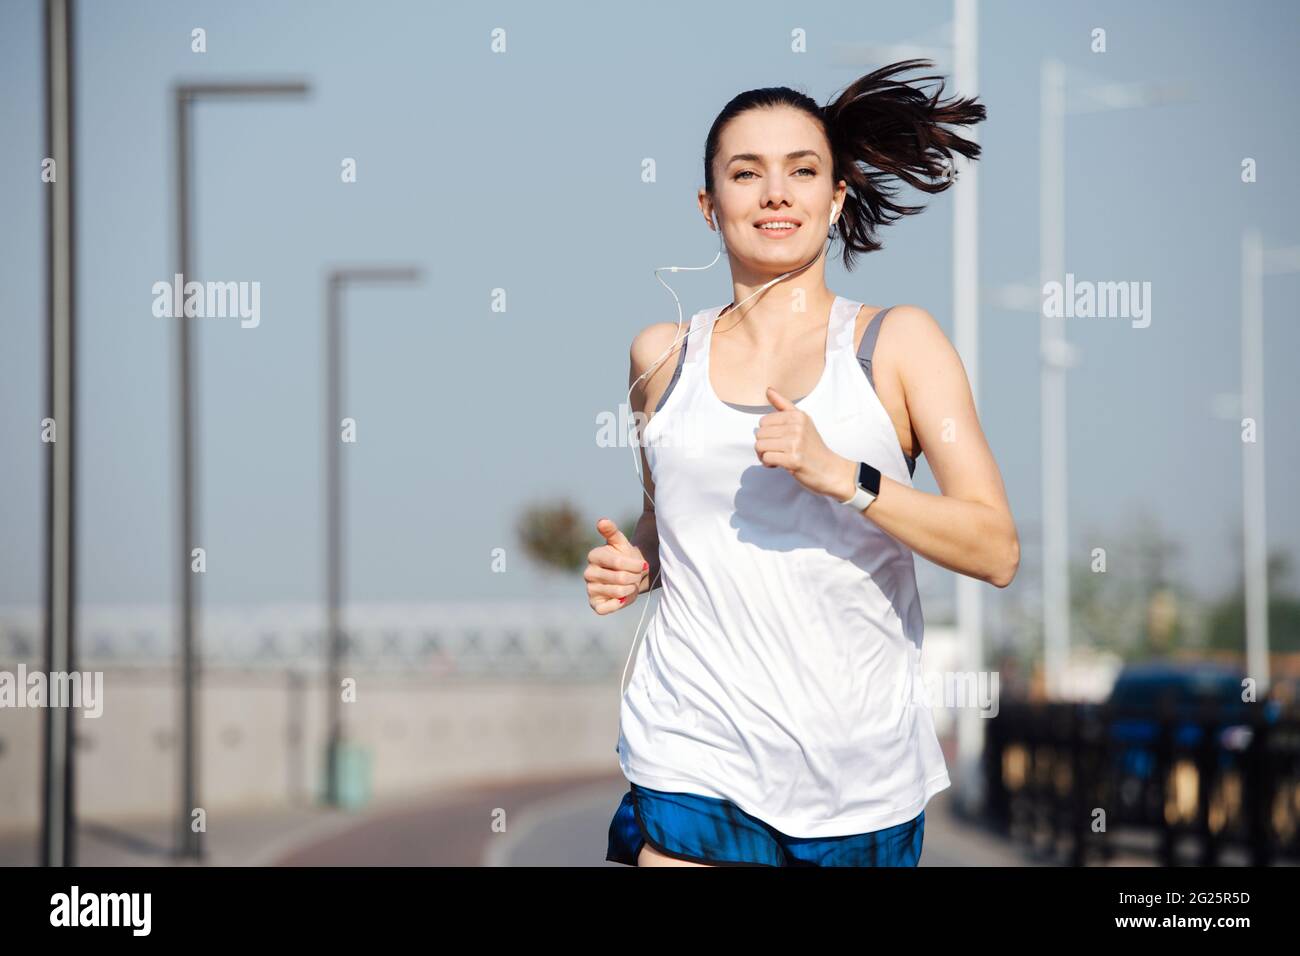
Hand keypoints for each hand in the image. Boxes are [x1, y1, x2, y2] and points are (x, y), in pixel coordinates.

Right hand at [585, 518, 649, 614]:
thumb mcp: (620, 541)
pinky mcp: (594, 604)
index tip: (643, 565)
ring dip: (630, 589)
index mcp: (594, 555)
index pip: (618, 562)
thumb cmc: (624, 555)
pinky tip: (623, 597)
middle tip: (637, 576)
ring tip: (632, 584)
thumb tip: (602, 521)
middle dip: (634, 577)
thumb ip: (611, 531)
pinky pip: (605, 609)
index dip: (635, 565)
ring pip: (616, 592)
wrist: (627, 574)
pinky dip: (617, 604)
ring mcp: (590, 589)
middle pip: (620, 578)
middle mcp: (588, 573)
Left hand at [755, 387, 856, 501]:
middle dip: (764, 445)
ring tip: (778, 457)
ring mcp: (795, 443)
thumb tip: (768, 390)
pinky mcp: (793, 459)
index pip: (763, 421)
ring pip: (760, 446)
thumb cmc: (813, 447)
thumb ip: (783, 405)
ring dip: (765, 455)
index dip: (767, 433)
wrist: (830, 469)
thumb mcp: (802, 421)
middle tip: (777, 451)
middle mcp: (797, 427)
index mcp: (797, 416)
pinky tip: (779, 464)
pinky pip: (766, 458)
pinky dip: (769, 463)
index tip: (778, 440)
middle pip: (759, 434)